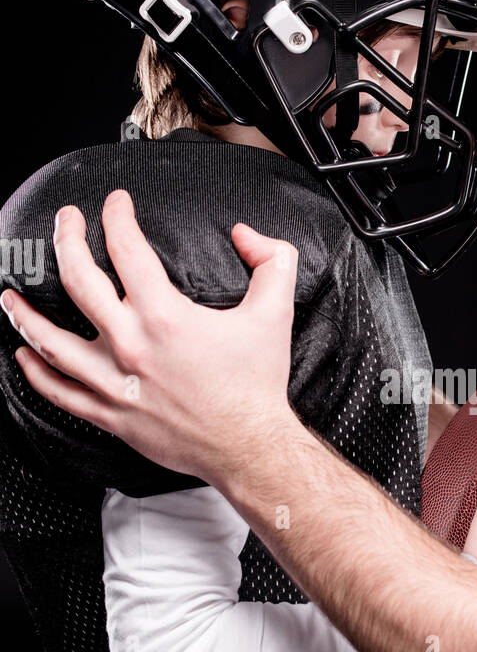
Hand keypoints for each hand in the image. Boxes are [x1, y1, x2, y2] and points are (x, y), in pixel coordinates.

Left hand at [0, 190, 298, 483]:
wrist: (251, 447)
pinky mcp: (111, 414)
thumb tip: (245, 234)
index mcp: (164, 316)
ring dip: (25, 313)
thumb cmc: (257, 385)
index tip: (116, 204)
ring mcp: (115, 382)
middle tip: (65, 223)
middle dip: (66, 241)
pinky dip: (36, 372)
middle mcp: (131, 345)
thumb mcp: (275, 311)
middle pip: (78, 280)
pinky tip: (25, 356)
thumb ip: (271, 259)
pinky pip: (60, 392)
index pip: (126, 248)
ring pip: (50, 341)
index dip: (118, 216)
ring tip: (12, 295)